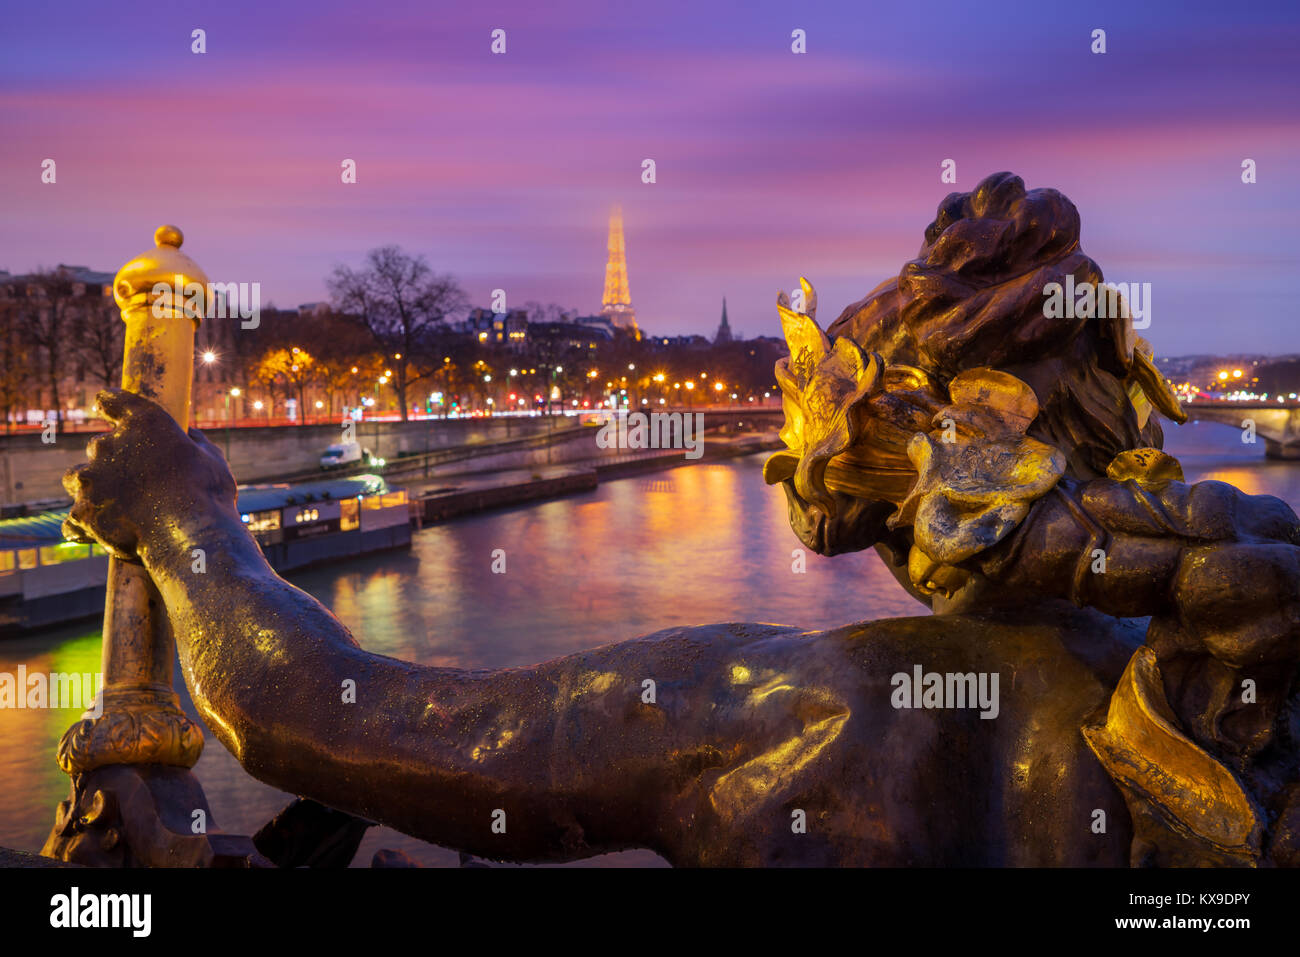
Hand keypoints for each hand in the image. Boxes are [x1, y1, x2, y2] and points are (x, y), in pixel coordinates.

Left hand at [62, 389, 238, 561]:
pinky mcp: (84, 514)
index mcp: (142, 423)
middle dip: (112, 461)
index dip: (110, 405)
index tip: (108, 408)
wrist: (191, 534)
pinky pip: (73, 521)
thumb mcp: (211, 458)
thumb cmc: (207, 493)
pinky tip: (98, 533)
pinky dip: (84, 526)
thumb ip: (193, 443)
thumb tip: (189, 437)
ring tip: (114, 506)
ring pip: (77, 479)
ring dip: (91, 488)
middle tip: (135, 480)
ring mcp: (91, 480)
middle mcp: (109, 446)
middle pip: (98, 447)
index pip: (111, 400)